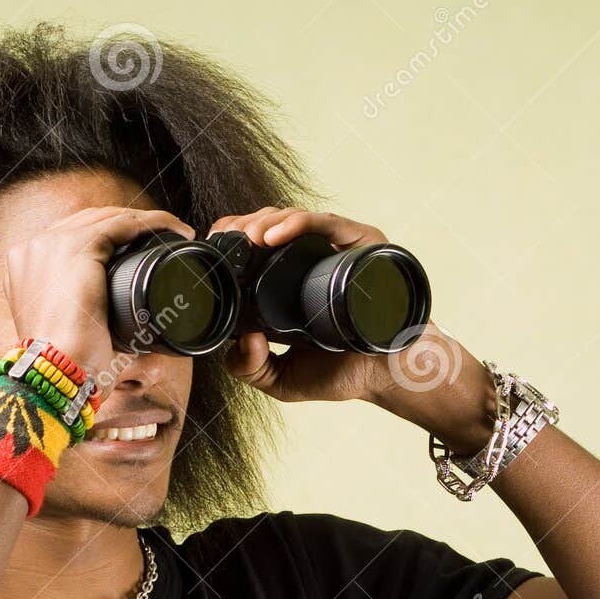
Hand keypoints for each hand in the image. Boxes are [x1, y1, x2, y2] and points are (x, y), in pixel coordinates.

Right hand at [2, 205, 194, 368]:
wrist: (56, 372)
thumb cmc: (67, 364)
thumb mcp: (66, 332)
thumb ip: (80, 314)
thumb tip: (121, 321)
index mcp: (24, 268)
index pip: (70, 237)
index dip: (105, 237)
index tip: (135, 248)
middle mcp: (32, 249)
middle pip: (88, 222)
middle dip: (126, 225)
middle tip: (160, 239)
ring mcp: (51, 243)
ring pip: (107, 218)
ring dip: (145, 221)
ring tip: (174, 232)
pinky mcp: (76, 246)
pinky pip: (123, 222)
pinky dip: (153, 223)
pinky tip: (173, 229)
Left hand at [208, 207, 491, 450]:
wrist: (388, 377)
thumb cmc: (342, 373)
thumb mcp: (280, 380)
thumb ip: (248, 368)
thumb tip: (243, 338)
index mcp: (288, 279)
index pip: (253, 246)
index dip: (230, 241)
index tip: (211, 250)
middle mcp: (312, 258)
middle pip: (269, 225)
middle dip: (242, 228)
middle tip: (226, 241)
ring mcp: (337, 248)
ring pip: (293, 218)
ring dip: (264, 221)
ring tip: (247, 237)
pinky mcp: (362, 243)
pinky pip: (327, 223)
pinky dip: (298, 223)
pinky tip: (274, 235)